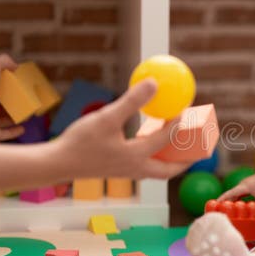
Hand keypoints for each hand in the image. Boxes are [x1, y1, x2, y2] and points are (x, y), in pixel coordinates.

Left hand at [0, 54, 24, 140]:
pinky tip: (22, 129)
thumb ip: (4, 61)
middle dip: (10, 110)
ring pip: (0, 123)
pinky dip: (12, 133)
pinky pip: (1, 135)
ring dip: (12, 121)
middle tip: (22, 107)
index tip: (16, 94)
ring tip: (26, 117)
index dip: (5, 96)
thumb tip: (15, 66)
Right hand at [53, 79, 188, 179]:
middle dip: (185, 162)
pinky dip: (151, 155)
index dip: (179, 124)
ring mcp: (124, 172)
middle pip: (168, 170)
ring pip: (155, 170)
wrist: (55, 164)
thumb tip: (154, 83)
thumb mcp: (107, 117)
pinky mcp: (115, 170)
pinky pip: (142, 165)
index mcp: (137, 157)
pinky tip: (145, 140)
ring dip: (168, 160)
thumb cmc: (80, 142)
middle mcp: (134, 169)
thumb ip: (132, 101)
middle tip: (198, 150)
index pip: (165, 139)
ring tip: (177, 145)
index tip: (188, 111)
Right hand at [217, 172, 254, 220]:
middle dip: (224, 202)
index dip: (222, 199)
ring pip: (235, 195)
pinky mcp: (248, 188)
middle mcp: (241, 186)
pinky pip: (239, 195)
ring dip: (230, 201)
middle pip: (230, 195)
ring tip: (225, 210)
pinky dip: (237, 200)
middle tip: (218, 210)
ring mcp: (244, 186)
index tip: (214, 205)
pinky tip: (236, 206)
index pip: (229, 194)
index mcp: (243, 187)